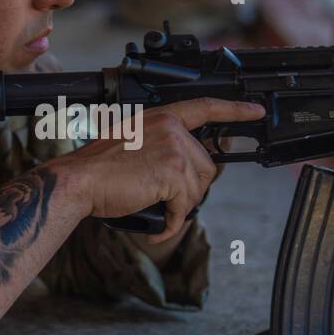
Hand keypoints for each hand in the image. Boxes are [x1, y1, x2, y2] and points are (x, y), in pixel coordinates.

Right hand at [50, 98, 265, 241]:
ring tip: (160, 212)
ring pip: (198, 189)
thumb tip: (182, 171)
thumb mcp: (131, 142)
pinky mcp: (172, 173)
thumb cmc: (96, 167)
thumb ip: (159, 145)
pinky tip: (158, 228)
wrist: (79, 179)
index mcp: (161, 117)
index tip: (254, 110)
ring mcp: (173, 149)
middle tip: (168, 202)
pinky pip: (185, 206)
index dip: (234, 110)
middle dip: (191, 191)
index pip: (204, 106)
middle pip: (206, 166)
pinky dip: (172, 223)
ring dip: (181, 208)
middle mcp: (171, 128)